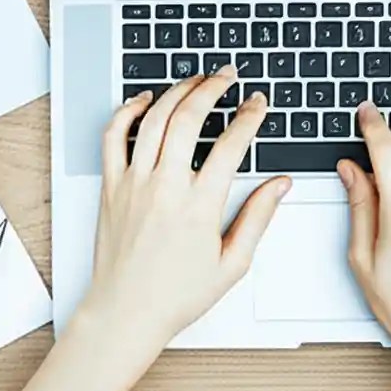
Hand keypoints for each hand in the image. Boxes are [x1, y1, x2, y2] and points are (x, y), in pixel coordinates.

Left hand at [77, 67, 290, 349]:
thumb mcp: (232, 264)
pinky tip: (144, 100)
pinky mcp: (111, 187)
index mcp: (199, 206)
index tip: (257, 104)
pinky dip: (129, 111)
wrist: (125, 313)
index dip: (249, 116)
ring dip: (177, 91)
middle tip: (227, 77)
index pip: (231, 144)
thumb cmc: (175, 295)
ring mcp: (134, 183)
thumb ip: (258, 218)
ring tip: (195, 81)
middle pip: (189, 117)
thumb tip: (279, 186)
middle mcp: (165, 188)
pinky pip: (114, 136)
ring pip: (154, 119)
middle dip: (213, 87)